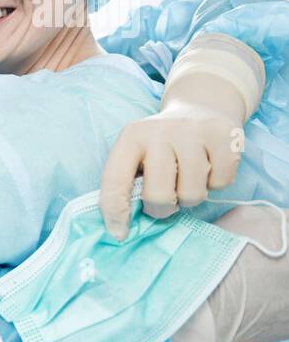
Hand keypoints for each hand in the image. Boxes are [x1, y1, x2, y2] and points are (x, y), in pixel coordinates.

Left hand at [99, 94, 243, 239]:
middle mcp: (160, 131)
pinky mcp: (225, 136)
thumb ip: (127, 183)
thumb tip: (120, 228)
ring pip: (192, 194)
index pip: (115, 180)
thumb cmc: (161, 144)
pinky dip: (216, 184)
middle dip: (162, 208)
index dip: (114, 212)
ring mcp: (194, 132)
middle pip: (159, 196)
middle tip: (166, 197)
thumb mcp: (137, 154)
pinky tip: (209, 166)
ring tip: (187, 179)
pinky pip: (221, 183)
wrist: (200, 108)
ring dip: (190, 197)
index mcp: (131, 137)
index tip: (119, 233)